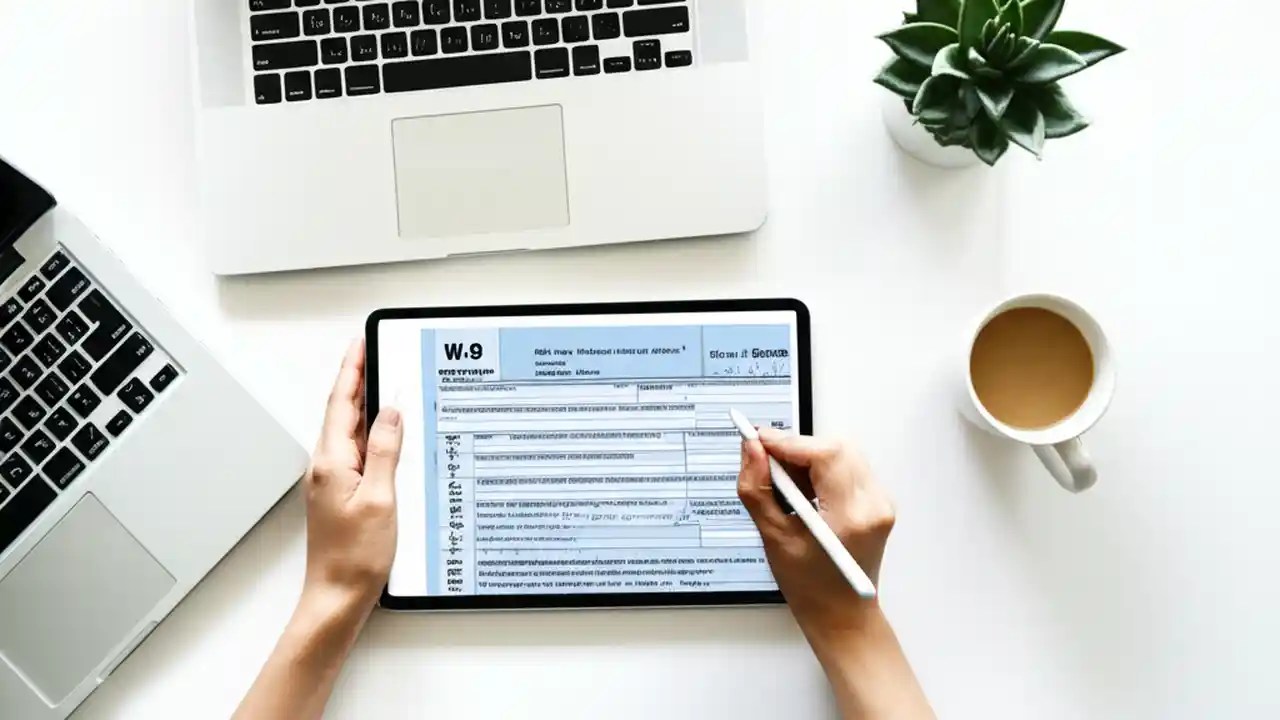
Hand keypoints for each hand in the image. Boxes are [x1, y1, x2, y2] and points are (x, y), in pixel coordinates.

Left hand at [302, 339, 402, 615]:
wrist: (337, 596)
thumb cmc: (355, 557)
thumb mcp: (381, 498)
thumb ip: (386, 451)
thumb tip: (391, 413)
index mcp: (332, 462)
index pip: (342, 402)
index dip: (353, 369)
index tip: (362, 343)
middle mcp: (326, 466)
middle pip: (343, 411)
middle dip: (359, 379)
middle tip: (376, 352)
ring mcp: (332, 480)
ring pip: (350, 430)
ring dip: (366, 405)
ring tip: (385, 382)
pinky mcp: (341, 494)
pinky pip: (358, 452)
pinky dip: (372, 433)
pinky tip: (388, 433)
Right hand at [737, 429, 895, 636]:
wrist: (843, 615)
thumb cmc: (812, 589)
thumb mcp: (774, 538)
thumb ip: (758, 489)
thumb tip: (751, 450)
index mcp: (851, 516)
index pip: (824, 454)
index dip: (787, 442)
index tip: (758, 441)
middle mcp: (874, 504)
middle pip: (835, 448)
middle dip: (797, 449)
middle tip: (768, 464)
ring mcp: (880, 502)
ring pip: (841, 454)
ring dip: (808, 460)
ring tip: (787, 488)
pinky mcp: (876, 501)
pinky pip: (847, 467)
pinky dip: (820, 471)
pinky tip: (805, 495)